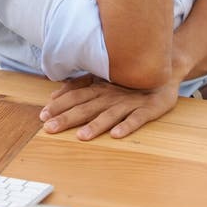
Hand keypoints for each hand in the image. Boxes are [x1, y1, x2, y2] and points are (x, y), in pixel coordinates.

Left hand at [39, 74, 178, 139]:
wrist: (164, 69)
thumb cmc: (128, 79)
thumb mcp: (102, 79)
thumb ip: (78, 85)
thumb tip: (54, 94)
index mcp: (99, 88)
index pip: (74, 97)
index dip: (59, 106)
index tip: (42, 116)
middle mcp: (111, 95)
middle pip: (87, 107)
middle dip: (68, 118)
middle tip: (50, 129)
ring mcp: (129, 102)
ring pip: (110, 115)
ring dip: (95, 125)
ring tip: (81, 136)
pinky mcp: (148, 108)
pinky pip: (137, 118)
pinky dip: (127, 126)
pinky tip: (116, 135)